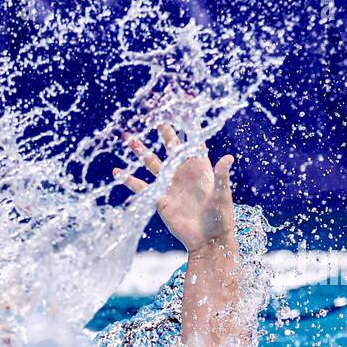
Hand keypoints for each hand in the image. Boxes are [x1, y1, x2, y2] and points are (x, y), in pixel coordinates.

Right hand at [115, 123, 236, 253]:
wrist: (208, 241)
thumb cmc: (220, 218)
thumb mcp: (222, 195)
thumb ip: (221, 176)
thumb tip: (228, 157)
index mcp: (200, 168)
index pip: (194, 141)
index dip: (190, 124)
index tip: (185, 105)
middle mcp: (183, 172)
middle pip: (171, 146)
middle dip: (163, 131)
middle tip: (153, 113)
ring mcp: (170, 184)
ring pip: (152, 162)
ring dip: (141, 151)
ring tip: (129, 138)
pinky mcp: (160, 199)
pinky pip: (142, 187)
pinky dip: (130, 180)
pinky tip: (118, 172)